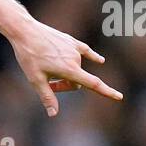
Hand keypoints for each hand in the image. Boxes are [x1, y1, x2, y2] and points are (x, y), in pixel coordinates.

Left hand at [8, 16, 123, 116]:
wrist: (25, 31)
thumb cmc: (29, 56)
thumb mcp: (35, 79)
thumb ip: (47, 97)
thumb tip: (53, 114)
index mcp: (70, 69)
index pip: (93, 84)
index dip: (107, 91)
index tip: (119, 96)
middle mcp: (76, 59)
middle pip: (77, 81)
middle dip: (66, 85)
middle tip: (47, 84)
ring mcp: (75, 48)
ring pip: (76, 68)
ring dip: (66, 72)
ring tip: (46, 67)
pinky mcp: (71, 41)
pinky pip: (85, 51)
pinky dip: (91, 57)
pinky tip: (100, 60)